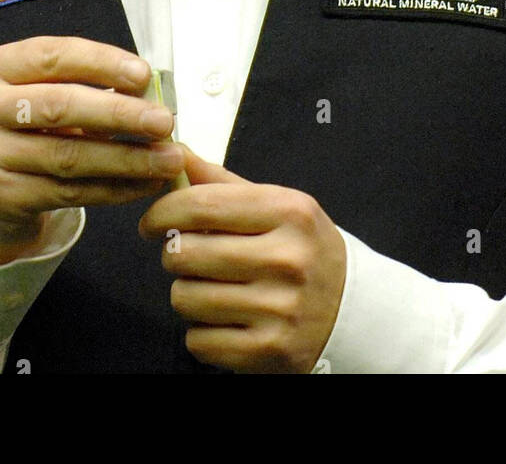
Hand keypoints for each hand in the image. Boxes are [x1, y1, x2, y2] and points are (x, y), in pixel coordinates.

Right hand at [0, 37, 183, 265]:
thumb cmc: (28, 128)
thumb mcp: (44, 93)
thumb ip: (86, 86)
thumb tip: (148, 94)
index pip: (52, 56)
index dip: (101, 62)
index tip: (144, 75)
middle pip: (60, 106)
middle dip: (119, 114)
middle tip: (163, 122)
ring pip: (68, 156)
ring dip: (127, 159)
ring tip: (167, 159)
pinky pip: (68, 192)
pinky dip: (114, 189)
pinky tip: (144, 184)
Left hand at [139, 148, 346, 372]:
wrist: (353, 310)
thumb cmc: (304, 249)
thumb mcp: (277, 205)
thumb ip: (221, 182)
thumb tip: (174, 154)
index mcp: (288, 212)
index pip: (201, 205)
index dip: (162, 212)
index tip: (151, 222)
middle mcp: (287, 259)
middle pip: (186, 253)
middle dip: (174, 254)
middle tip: (186, 255)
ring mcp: (280, 309)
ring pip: (186, 298)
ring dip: (186, 293)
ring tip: (209, 287)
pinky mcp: (270, 351)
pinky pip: (199, 340)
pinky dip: (201, 331)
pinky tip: (224, 318)